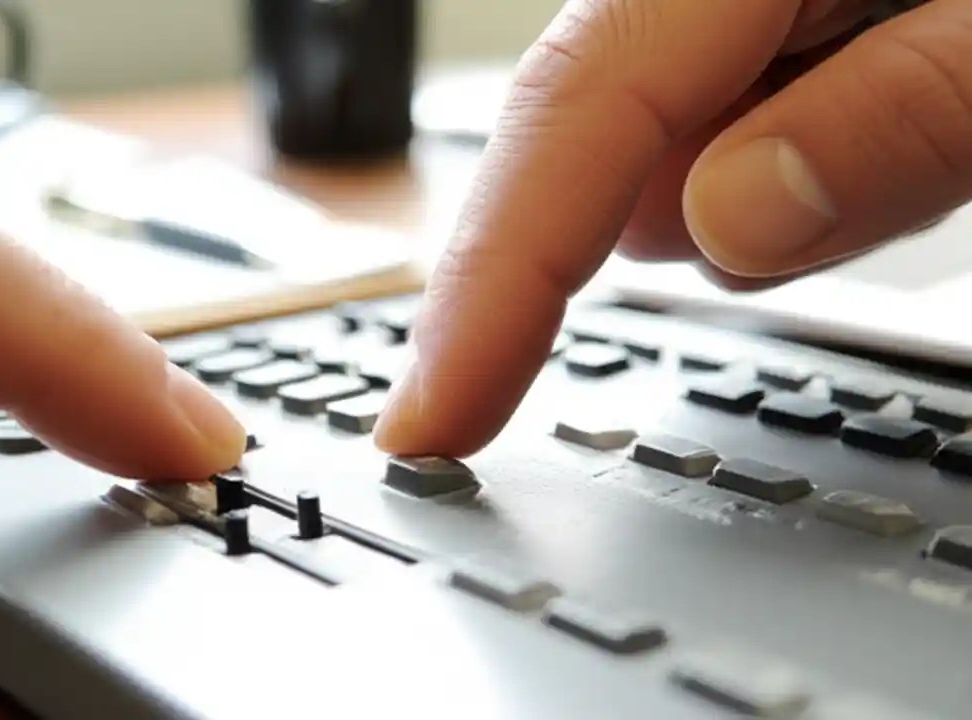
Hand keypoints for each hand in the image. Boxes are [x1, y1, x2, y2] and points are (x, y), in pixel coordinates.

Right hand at [375, 0, 971, 456]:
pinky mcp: (795, 15)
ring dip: (768, 184)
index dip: (493, 278)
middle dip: (671, 220)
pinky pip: (748, 108)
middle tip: (851, 206)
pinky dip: (800, 154)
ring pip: (684, 133)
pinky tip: (908, 122)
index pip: (581, 109)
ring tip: (930, 132)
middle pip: (611, 125)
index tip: (435, 421)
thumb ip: (918, 109)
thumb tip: (729, 225)